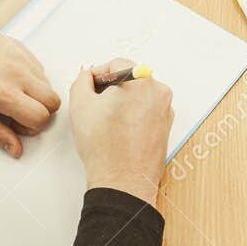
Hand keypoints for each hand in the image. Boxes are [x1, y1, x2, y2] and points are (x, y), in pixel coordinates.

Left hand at [0, 13, 59, 157]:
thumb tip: (16, 149)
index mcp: (2, 92)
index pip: (41, 117)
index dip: (31, 127)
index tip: (16, 125)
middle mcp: (16, 73)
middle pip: (53, 101)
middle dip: (40, 112)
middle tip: (17, 112)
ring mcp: (20, 57)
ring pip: (48, 84)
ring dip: (36, 95)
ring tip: (11, 94)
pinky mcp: (19, 46)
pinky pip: (38, 68)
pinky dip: (31, 78)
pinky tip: (9, 79)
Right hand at [69, 58, 173, 207]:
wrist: (123, 181)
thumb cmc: (104, 146)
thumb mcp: (80, 105)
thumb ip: (82, 81)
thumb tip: (87, 77)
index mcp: (141, 81)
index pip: (117, 64)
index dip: (98, 73)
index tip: (89, 85)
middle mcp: (159, 92)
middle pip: (130, 79)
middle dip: (111, 88)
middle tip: (95, 104)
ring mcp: (165, 111)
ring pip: (139, 96)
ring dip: (122, 102)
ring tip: (107, 122)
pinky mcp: (166, 127)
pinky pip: (147, 112)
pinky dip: (133, 116)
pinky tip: (119, 132)